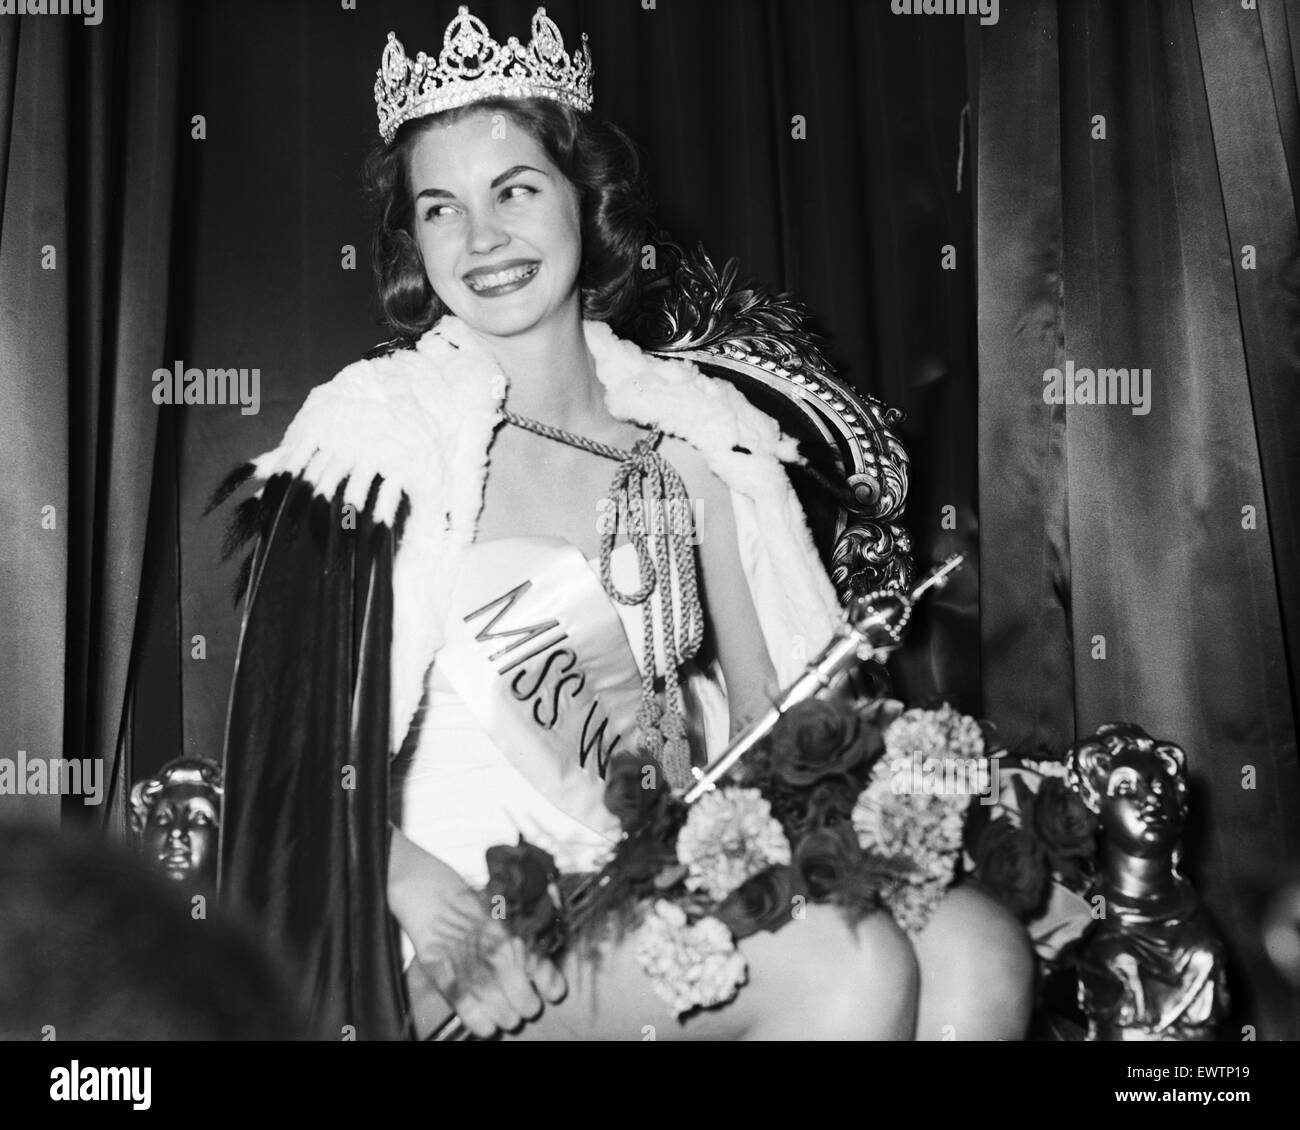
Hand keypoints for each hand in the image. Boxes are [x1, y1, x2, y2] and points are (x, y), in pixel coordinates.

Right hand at [388, 828, 565, 1037]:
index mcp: (516, 935)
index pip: (543, 968)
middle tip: (526, 1007)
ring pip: (501, 1011)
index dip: (551, 984)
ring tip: (508, 1018)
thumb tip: (549, 962)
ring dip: (507, 1017)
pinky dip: (482, 1023)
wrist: (436, 899)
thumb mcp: (508, 914)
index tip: (554, 993)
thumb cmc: (475, 908)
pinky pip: (470, 1011)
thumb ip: (530, 938)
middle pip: (525, 1000)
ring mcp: (473, 969)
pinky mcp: (448, 979)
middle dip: (527, 1006)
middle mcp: (498, 955)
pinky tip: (488, 1027)